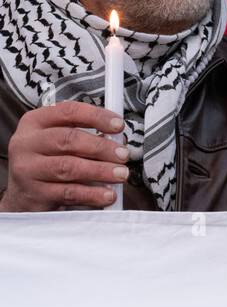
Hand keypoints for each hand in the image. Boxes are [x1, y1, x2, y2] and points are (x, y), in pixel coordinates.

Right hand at [0, 101, 129, 211]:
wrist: (24, 194)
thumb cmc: (50, 160)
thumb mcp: (60, 140)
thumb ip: (85, 134)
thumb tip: (119, 139)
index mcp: (35, 122)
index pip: (68, 112)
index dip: (96, 116)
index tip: (119, 125)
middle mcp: (27, 143)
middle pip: (68, 140)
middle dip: (101, 147)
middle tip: (123, 155)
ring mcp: (27, 169)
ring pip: (68, 167)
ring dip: (100, 171)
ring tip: (121, 174)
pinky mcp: (34, 194)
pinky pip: (68, 192)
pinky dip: (92, 194)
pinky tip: (108, 194)